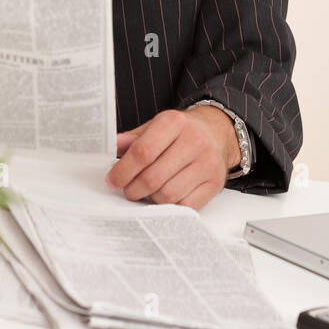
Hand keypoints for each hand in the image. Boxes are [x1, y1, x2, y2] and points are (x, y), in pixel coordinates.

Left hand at [105, 106, 238, 209]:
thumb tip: (111, 148)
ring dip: (151, 199)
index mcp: (174, 122)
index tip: (112, 180)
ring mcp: (207, 163)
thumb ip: (133, 139)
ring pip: (168, 195)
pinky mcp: (215, 183)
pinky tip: (166, 196)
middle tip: (128, 190)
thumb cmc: (181, 131)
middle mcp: (194, 141)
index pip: (143, 152)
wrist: (217, 131)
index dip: (123, 171)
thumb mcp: (156, 126)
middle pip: (153, 178)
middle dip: (133, 189)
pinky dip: (171, 206)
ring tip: (147, 191)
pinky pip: (185, 206)